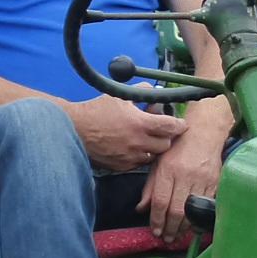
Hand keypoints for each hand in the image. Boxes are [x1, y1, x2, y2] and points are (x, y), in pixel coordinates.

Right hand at [66, 94, 184, 173]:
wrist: (74, 129)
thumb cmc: (96, 111)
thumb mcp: (119, 96)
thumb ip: (140, 92)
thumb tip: (153, 90)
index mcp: (140, 124)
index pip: (170, 127)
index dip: (179, 125)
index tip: (181, 124)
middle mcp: (138, 143)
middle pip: (166, 145)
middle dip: (166, 137)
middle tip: (161, 130)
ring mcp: (130, 157)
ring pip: (153, 156)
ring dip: (153, 148)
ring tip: (145, 138)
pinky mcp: (121, 166)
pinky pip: (138, 164)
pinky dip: (140, 156)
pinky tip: (132, 146)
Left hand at [141, 100, 228, 241]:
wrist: (204, 133)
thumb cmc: (177, 148)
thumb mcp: (158, 163)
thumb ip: (150, 187)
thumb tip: (142, 209)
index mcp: (169, 169)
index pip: (161, 201)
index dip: (157, 219)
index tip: (155, 230)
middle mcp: (185, 175)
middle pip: (176, 210)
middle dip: (170, 228)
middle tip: (166, 238)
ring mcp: (202, 180)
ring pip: (192, 211)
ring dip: (183, 227)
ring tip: (177, 235)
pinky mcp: (214, 182)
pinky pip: (205, 206)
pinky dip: (198, 218)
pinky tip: (191, 225)